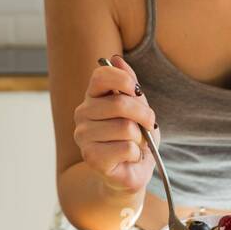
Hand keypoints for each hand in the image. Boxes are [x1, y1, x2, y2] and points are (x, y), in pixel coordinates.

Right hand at [72, 55, 159, 195]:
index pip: (101, 76)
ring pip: (126, 128)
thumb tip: (117, 59)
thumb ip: (128, 84)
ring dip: (140, 138)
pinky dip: (135, 154)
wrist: (131, 170)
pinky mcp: (91, 157)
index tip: (137, 91)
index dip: (123, 81)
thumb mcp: (138, 106)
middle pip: (121, 104)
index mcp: (92, 97)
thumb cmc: (134, 137)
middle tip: (147, 125)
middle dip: (144, 115)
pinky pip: (126, 148)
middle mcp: (82, 114)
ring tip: (135, 144)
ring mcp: (83, 136)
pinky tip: (128, 157)